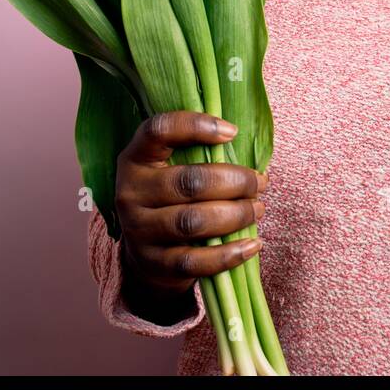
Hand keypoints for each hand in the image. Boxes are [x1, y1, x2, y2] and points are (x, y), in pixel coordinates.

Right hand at [114, 111, 267, 323]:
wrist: (146, 253)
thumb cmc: (173, 198)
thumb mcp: (171, 168)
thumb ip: (199, 154)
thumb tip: (251, 154)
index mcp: (135, 159)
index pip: (158, 130)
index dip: (195, 125)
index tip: (232, 132)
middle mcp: (130, 192)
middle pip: (189, 181)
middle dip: (235, 181)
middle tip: (259, 183)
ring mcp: (138, 230)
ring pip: (193, 221)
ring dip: (235, 215)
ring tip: (257, 209)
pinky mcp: (154, 263)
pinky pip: (195, 261)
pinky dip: (229, 254)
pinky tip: (253, 244)